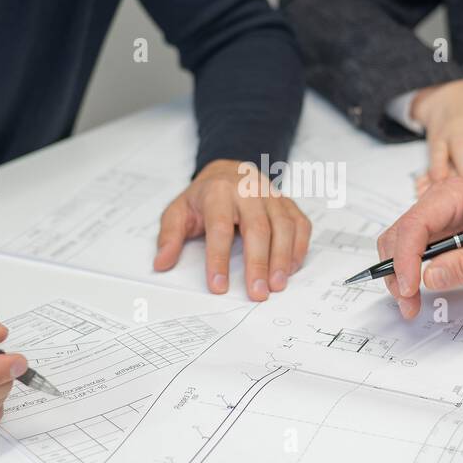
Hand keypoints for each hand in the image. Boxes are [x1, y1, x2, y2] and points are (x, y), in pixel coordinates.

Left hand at [154, 158, 311, 299]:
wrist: (229, 169)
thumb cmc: (204, 197)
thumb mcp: (178, 211)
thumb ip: (169, 236)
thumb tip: (161, 263)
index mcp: (218, 192)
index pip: (220, 228)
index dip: (219, 259)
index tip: (218, 286)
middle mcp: (248, 190)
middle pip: (257, 229)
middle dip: (258, 264)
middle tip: (257, 293)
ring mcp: (272, 195)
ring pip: (283, 226)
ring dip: (282, 259)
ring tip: (277, 286)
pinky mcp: (288, 202)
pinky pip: (300, 224)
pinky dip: (299, 247)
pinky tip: (292, 268)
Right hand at [376, 176, 462, 318]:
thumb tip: (430, 276)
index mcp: (456, 196)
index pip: (414, 227)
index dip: (404, 261)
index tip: (409, 290)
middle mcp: (440, 199)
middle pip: (399, 234)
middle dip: (396, 271)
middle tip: (409, 304)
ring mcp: (438, 213)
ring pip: (400, 241)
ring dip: (399, 272)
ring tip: (413, 301)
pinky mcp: (440, 227)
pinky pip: (413, 246)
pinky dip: (410, 268)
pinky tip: (420, 287)